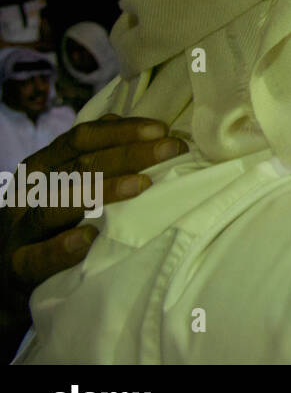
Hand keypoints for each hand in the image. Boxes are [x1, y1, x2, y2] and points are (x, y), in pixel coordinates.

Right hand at [1, 115, 184, 359]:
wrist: (7, 270)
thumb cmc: (49, 220)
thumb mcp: (63, 181)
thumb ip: (90, 155)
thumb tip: (128, 122)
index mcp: (41, 166)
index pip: (80, 139)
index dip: (121, 131)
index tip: (161, 129)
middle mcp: (28, 191)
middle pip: (78, 167)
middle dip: (129, 155)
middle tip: (172, 149)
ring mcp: (20, 229)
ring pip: (56, 204)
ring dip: (102, 192)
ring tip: (141, 185)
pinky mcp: (18, 265)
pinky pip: (37, 256)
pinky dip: (62, 247)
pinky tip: (89, 238)